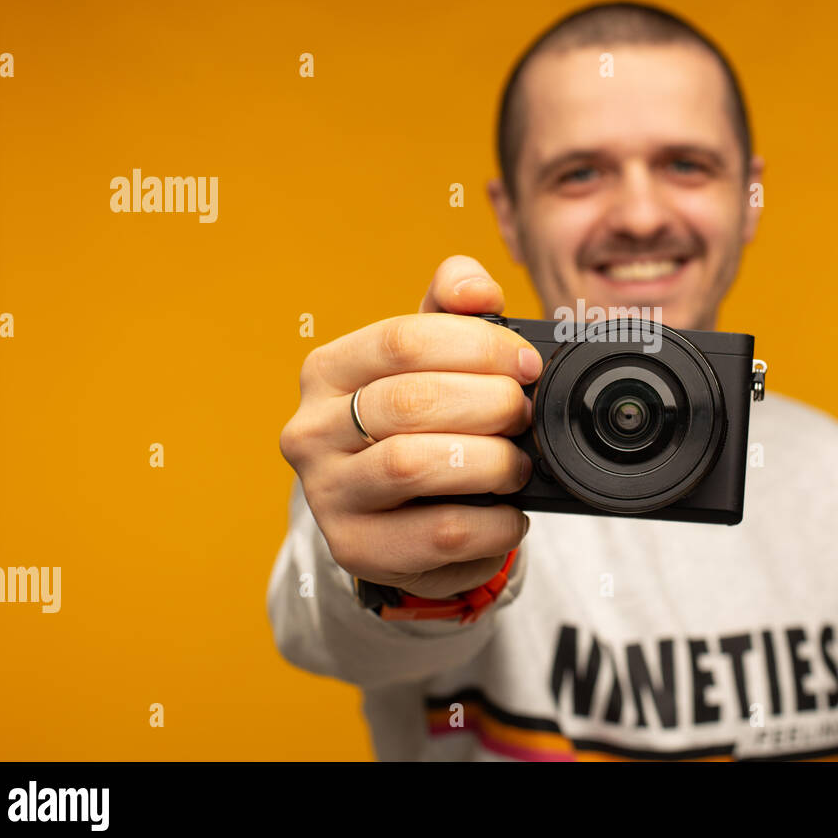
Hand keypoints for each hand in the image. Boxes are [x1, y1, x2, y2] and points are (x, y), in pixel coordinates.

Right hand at [279, 255, 542, 598]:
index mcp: (327, 370)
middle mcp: (311, 431)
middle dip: (490, 403)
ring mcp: (327, 496)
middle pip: (410, 402)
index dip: (479, 345)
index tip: (527, 363)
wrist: (398, 515)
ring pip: (414, 466)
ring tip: (518, 464)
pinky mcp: (357, 550)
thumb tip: (475, 288)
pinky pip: (438, 536)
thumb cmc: (420, 422)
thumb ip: (455, 306)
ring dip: (490, 462)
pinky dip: (492, 524)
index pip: (402, 339)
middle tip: (524, 415)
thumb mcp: (433, 357)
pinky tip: (508, 514)